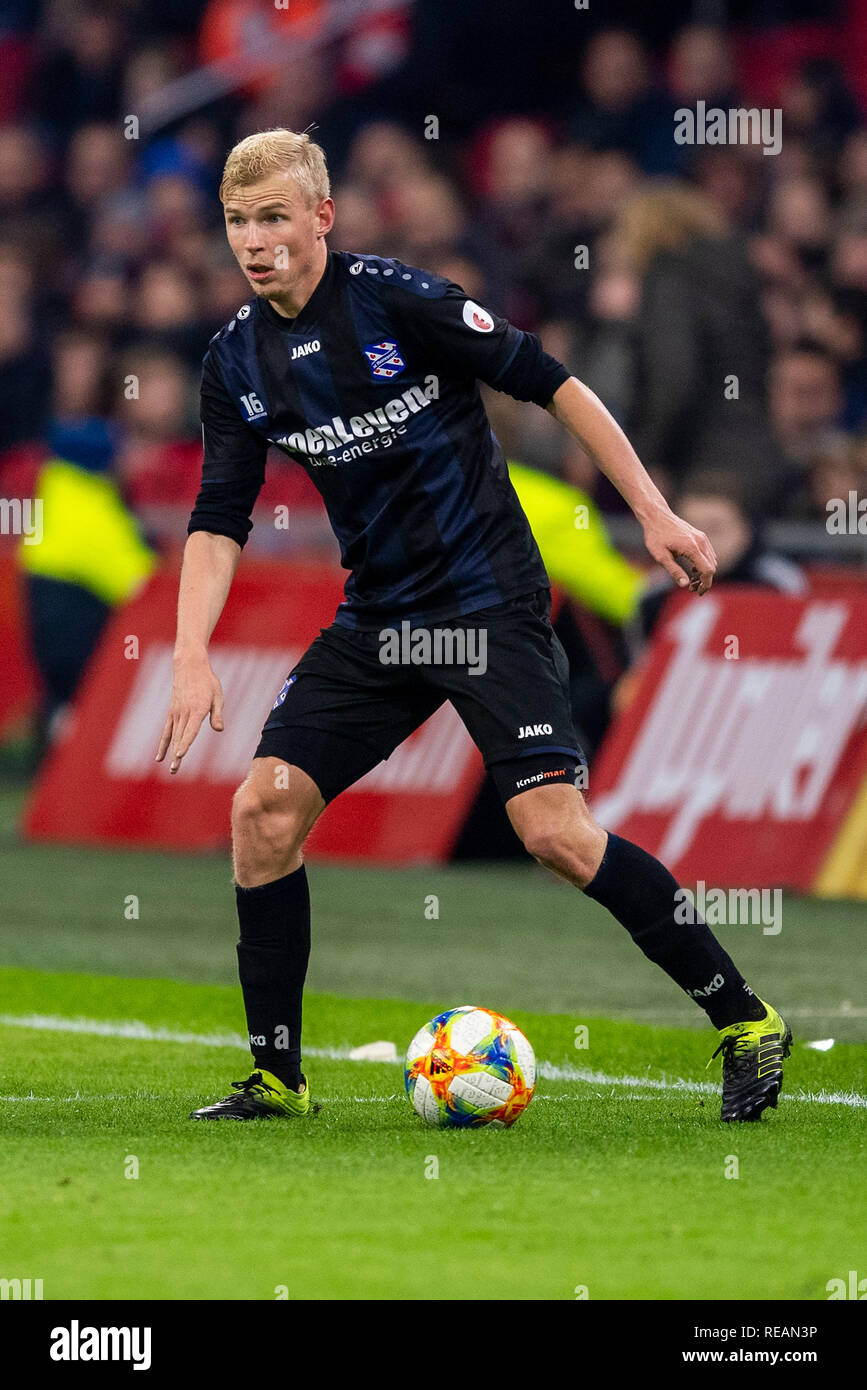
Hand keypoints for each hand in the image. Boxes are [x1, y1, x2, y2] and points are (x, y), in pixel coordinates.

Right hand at [155, 651, 223, 773]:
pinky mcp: (171, 712)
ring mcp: (176, 713)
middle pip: (180, 737)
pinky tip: (160, 757)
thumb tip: (219, 729)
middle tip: (175, 770)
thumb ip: (217, 714)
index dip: (185, 743)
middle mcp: (184, 713)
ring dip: (171, 753)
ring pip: (172, 736)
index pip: (190, 730)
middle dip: (177, 755)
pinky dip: (163, 744)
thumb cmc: (207, 681)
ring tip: (172, 769)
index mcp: (198, 709)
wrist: (189, 666)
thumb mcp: (218, 695)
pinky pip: (166, 731)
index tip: (180, 754)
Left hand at [641, 508, 716, 594]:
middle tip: (691, 588)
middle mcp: (701, 542)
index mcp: (692, 548)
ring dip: (704, 573)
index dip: (705, 584)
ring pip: (712, 561)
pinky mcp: (701, 536)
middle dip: (704, 580)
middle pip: (712, 567)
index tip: (697, 592)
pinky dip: (704, 564)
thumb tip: (685, 584)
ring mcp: (702, 538)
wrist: (657, 516)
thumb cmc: (656, 536)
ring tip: (691, 579)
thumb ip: (674, 570)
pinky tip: (692, 568)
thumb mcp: (660, 556)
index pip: (707, 570)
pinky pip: (709, 554)